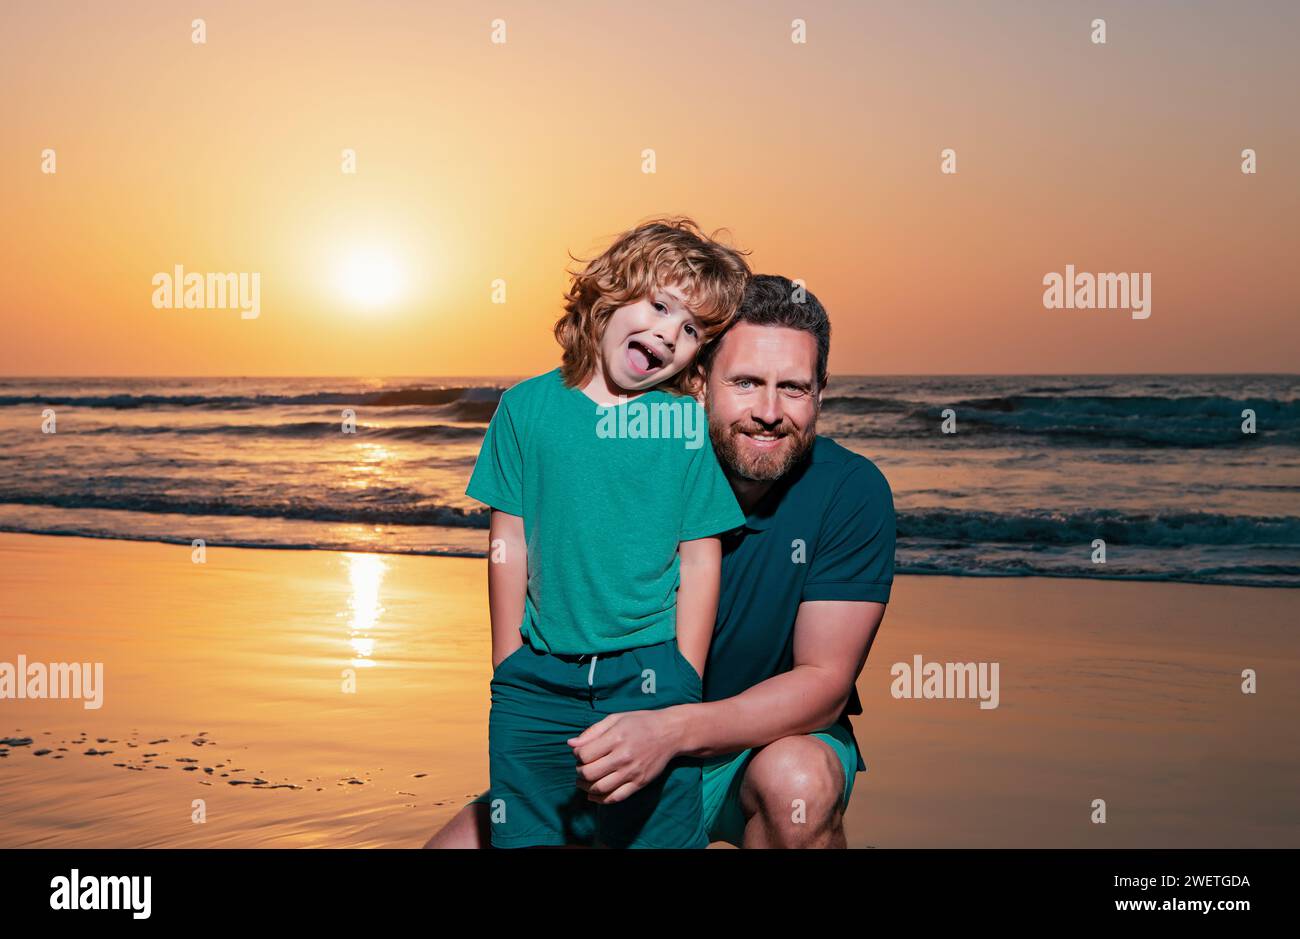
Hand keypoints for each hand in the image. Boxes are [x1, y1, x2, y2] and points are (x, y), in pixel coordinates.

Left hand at [567, 708, 682, 803]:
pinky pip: (616, 798)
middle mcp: (623, 757)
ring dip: (586, 787)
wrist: (670, 733)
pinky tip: (593, 794)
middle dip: (579, 772)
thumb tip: (571, 744)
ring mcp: (632, 772)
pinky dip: (601, 799)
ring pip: (600, 788)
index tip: (580, 753)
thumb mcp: (615, 719)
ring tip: (584, 781)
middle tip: (581, 767)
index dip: (577, 756)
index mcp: (616, 738)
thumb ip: (592, 732)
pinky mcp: (639, 783)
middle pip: (589, 773)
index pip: (584, 755)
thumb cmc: (641, 722)